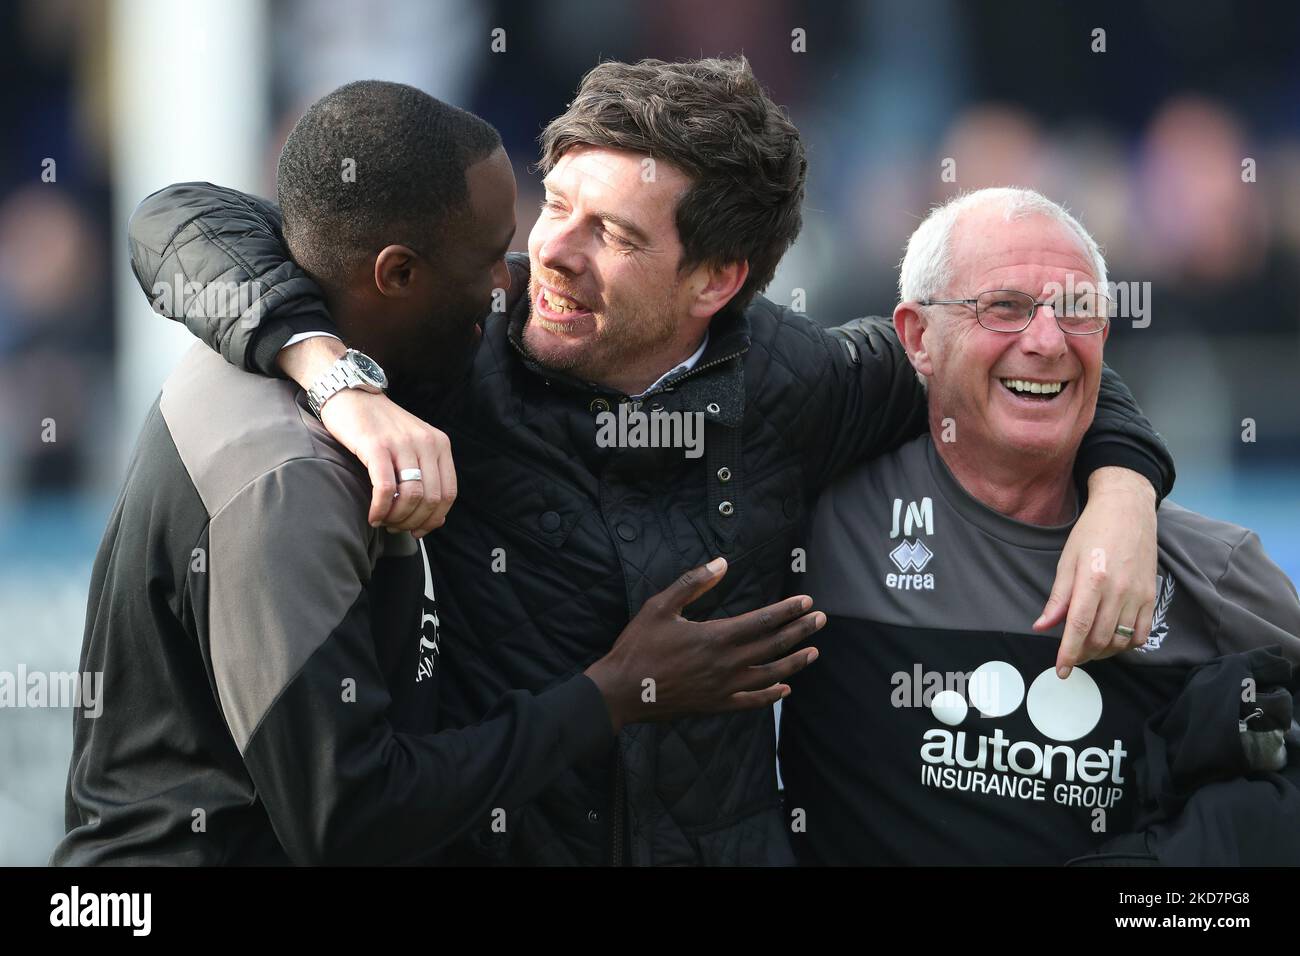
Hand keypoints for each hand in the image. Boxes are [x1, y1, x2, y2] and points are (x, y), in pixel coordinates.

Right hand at [320, 390, 456, 534]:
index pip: (449, 493)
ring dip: (397, 518)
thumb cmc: (379, 426)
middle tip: (396, 528)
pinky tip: (373, 516)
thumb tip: (437, 517)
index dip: (434, 519)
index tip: (418, 530)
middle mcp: (426, 442)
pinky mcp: (376, 446)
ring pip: (411, 496)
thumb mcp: (413, 444)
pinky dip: (380, 509)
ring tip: (384, 522)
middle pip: (431, 499)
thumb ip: (426, 473)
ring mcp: (402, 443)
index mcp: (439, 443)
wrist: (350, 393)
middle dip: (414, 521)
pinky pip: (385, 488)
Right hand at [585, 557, 824, 731]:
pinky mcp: (715, 705)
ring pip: (769, 675)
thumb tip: (722, 563)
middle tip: (821, 620)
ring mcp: (723, 688)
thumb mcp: (660, 606)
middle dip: (800, 631)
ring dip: (794, 663)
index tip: (807, 602)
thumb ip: (693, 583)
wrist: (621, 692)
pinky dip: (771, 696)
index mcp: (716, 637)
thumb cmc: (638, 646)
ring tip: (813, 652)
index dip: (788, 611)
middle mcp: (726, 664)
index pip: (763, 621)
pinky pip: (751, 702)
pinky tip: (784, 689)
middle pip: (773, 646)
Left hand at [1034, 467, 1157, 677]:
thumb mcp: (1067, 560)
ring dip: (1102, 652)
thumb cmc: (1092, 531)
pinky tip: (1112, 641)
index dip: (1068, 653)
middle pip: (1100, 639)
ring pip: (1121, 641)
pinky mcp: (1151, 596)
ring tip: (1087, 649)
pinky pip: (1141, 633)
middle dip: (1082, 655)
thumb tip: (1041, 626)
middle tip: (1070, 657)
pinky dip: (1126, 645)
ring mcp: (1138, 594)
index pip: (1079, 627)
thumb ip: (1058, 597)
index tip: (1060, 669)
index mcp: (1093, 579)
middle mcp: (1119, 590)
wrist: (1127, 510)